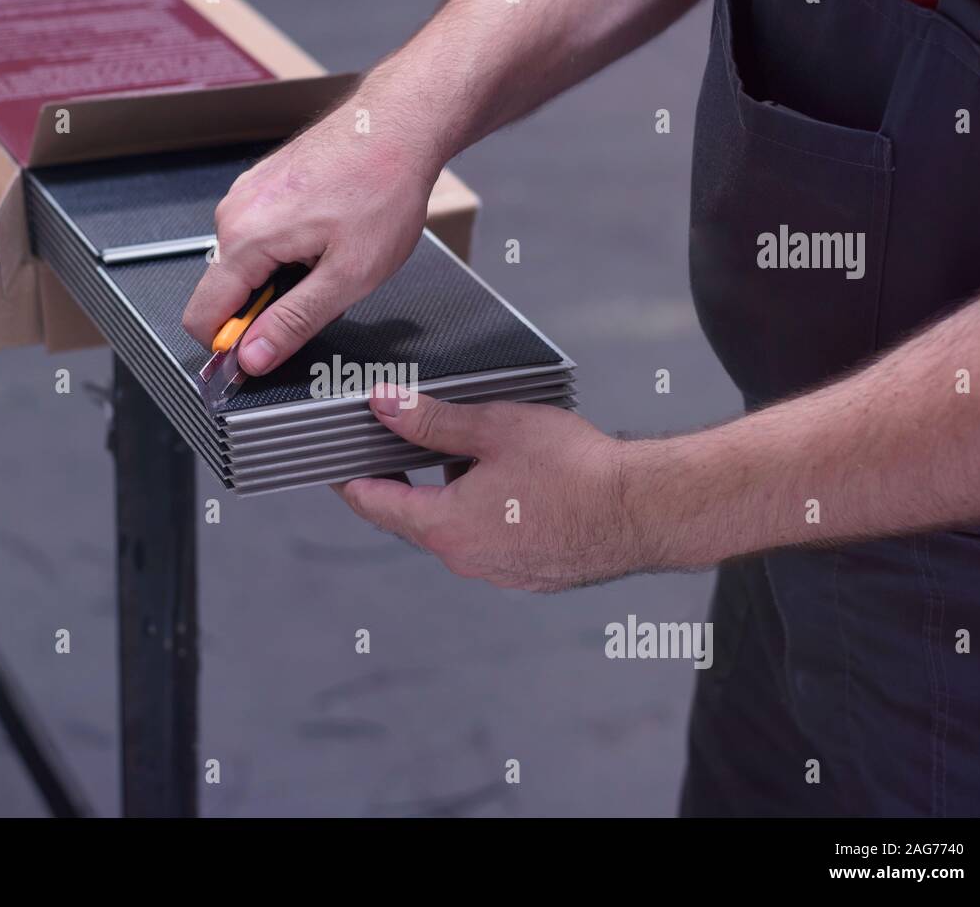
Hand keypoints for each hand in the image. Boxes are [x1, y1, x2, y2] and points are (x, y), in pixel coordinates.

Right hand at [182, 102, 438, 375]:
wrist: (398, 125)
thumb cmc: (382, 189)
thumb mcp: (348, 276)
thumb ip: (294, 322)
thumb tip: (253, 358)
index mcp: (246, 239)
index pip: (202, 316)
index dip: (230, 346)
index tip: (265, 352)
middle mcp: (234, 213)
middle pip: (225, 293)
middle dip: (267, 309)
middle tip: (323, 294)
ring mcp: (246, 195)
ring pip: (245, 266)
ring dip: (281, 280)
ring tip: (332, 259)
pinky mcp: (262, 186)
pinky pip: (259, 238)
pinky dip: (286, 252)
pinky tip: (327, 236)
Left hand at [333, 388, 651, 591]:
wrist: (644, 510)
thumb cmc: (577, 470)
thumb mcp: (493, 428)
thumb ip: (431, 420)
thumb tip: (385, 406)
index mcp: (445, 527)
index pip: (375, 505)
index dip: (350, 479)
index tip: (335, 463)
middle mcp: (466, 559)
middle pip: (412, 518)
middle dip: (404, 480)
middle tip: (402, 443)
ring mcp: (499, 572)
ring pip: (455, 529)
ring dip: (451, 495)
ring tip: (477, 453)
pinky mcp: (530, 574)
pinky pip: (491, 541)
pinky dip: (487, 513)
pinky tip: (514, 483)